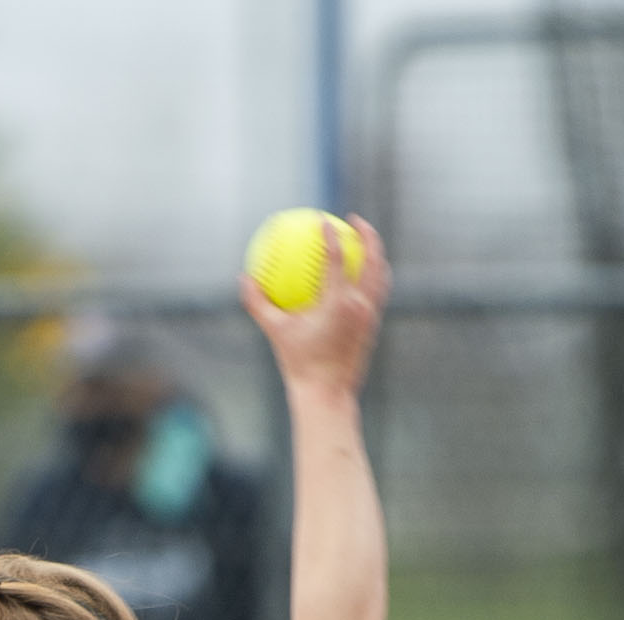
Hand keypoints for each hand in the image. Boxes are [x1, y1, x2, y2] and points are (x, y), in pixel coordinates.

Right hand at [241, 214, 389, 403]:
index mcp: (339, 303)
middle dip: (367, 235)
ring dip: (375, 255)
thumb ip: (258, 303)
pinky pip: (376, 294)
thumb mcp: (275, 331)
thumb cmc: (299, 364)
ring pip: (380, 276)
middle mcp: (360, 306)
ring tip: (365, 243)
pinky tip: (359, 276)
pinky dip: (372, 278)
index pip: (338, 257)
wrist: (327, 395)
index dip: (330, 234)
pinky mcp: (373, 327)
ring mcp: (371, 316)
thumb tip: (243, 278)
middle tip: (354, 220)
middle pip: (372, 260)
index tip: (322, 219)